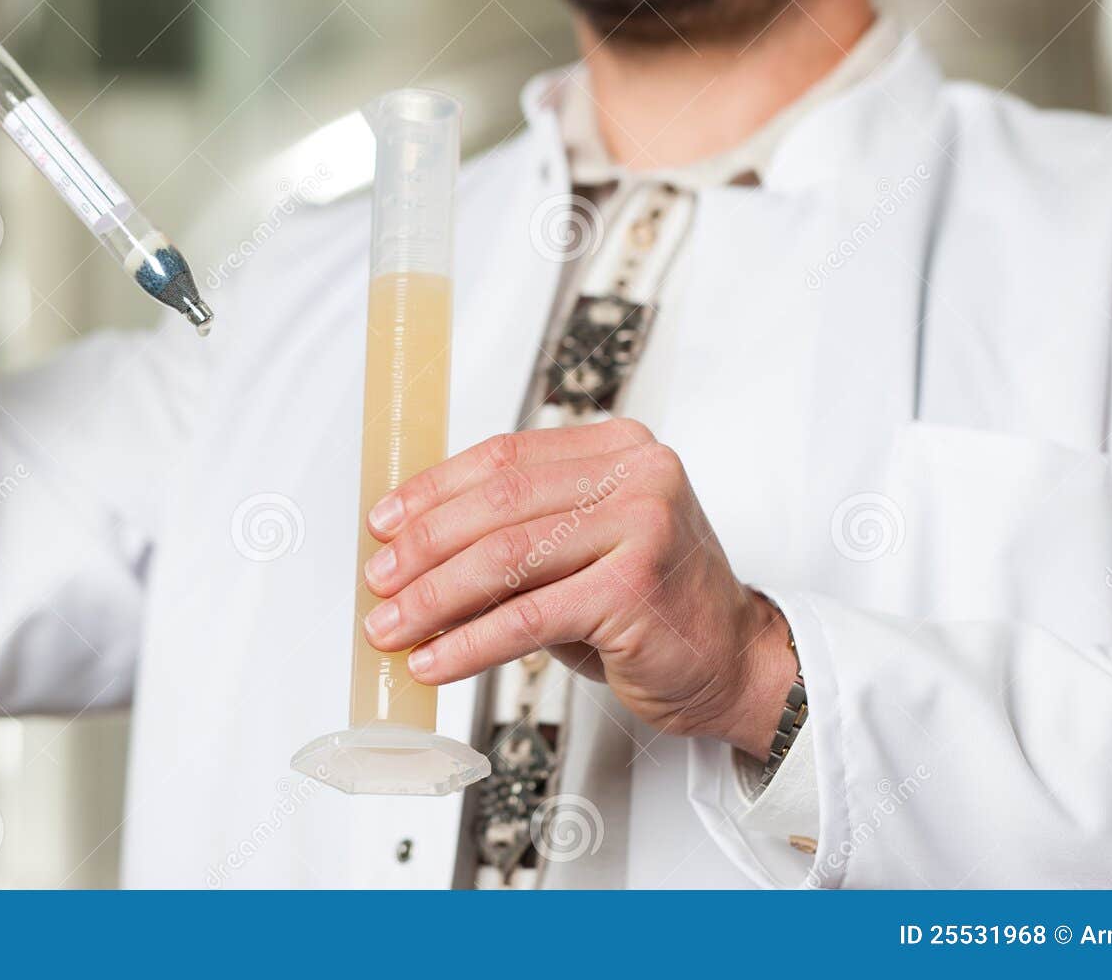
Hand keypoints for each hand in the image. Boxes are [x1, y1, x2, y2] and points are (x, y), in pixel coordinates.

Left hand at [361, 419, 796, 756]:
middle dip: (423, 547)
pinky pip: (527, 617)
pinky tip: (434, 662)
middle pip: (498, 503)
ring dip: (433, 598)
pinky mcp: (635, 589)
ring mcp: (643, 527)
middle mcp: (638, 474)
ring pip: (504, 557)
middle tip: (378, 582)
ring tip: (392, 626)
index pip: (506, 457)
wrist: (734, 662)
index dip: (434, 488)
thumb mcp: (582, 550)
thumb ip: (518, 534)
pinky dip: (468, 644)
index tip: (384, 522)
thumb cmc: (651, 605)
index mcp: (618, 449)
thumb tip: (412, 549)